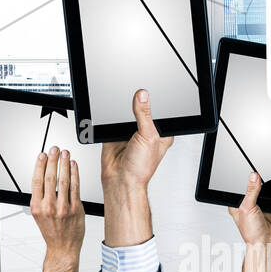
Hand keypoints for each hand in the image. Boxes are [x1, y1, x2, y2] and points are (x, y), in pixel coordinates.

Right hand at [30, 146, 83, 271]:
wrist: (63, 248)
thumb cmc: (51, 231)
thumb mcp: (38, 215)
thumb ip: (40, 197)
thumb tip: (43, 176)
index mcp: (37, 207)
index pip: (37, 181)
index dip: (39, 165)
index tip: (43, 155)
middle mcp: (49, 207)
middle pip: (50, 178)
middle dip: (53, 160)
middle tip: (55, 149)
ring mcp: (63, 208)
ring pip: (64, 180)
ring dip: (65, 164)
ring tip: (65, 154)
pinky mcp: (76, 209)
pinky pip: (75, 187)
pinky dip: (75, 174)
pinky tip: (74, 166)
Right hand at [100, 89, 172, 246]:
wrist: (119, 179)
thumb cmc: (140, 168)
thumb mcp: (148, 136)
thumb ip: (145, 115)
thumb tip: (142, 97)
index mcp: (160, 132)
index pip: (160, 111)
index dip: (156, 101)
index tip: (150, 91)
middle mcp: (146, 131)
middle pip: (141, 110)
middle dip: (137, 104)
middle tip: (134, 98)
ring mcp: (129, 132)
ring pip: (126, 113)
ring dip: (121, 112)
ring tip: (122, 114)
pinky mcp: (115, 133)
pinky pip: (112, 120)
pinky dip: (110, 118)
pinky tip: (112, 119)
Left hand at [230, 173, 270, 271]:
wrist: (268, 242)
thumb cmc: (251, 232)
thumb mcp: (247, 208)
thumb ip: (251, 191)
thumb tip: (253, 177)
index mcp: (237, 203)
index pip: (237, 187)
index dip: (241, 180)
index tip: (247, 173)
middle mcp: (248, 203)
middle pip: (252, 187)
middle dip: (256, 183)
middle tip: (258, 179)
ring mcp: (261, 204)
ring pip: (264, 190)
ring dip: (267, 189)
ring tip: (266, 193)